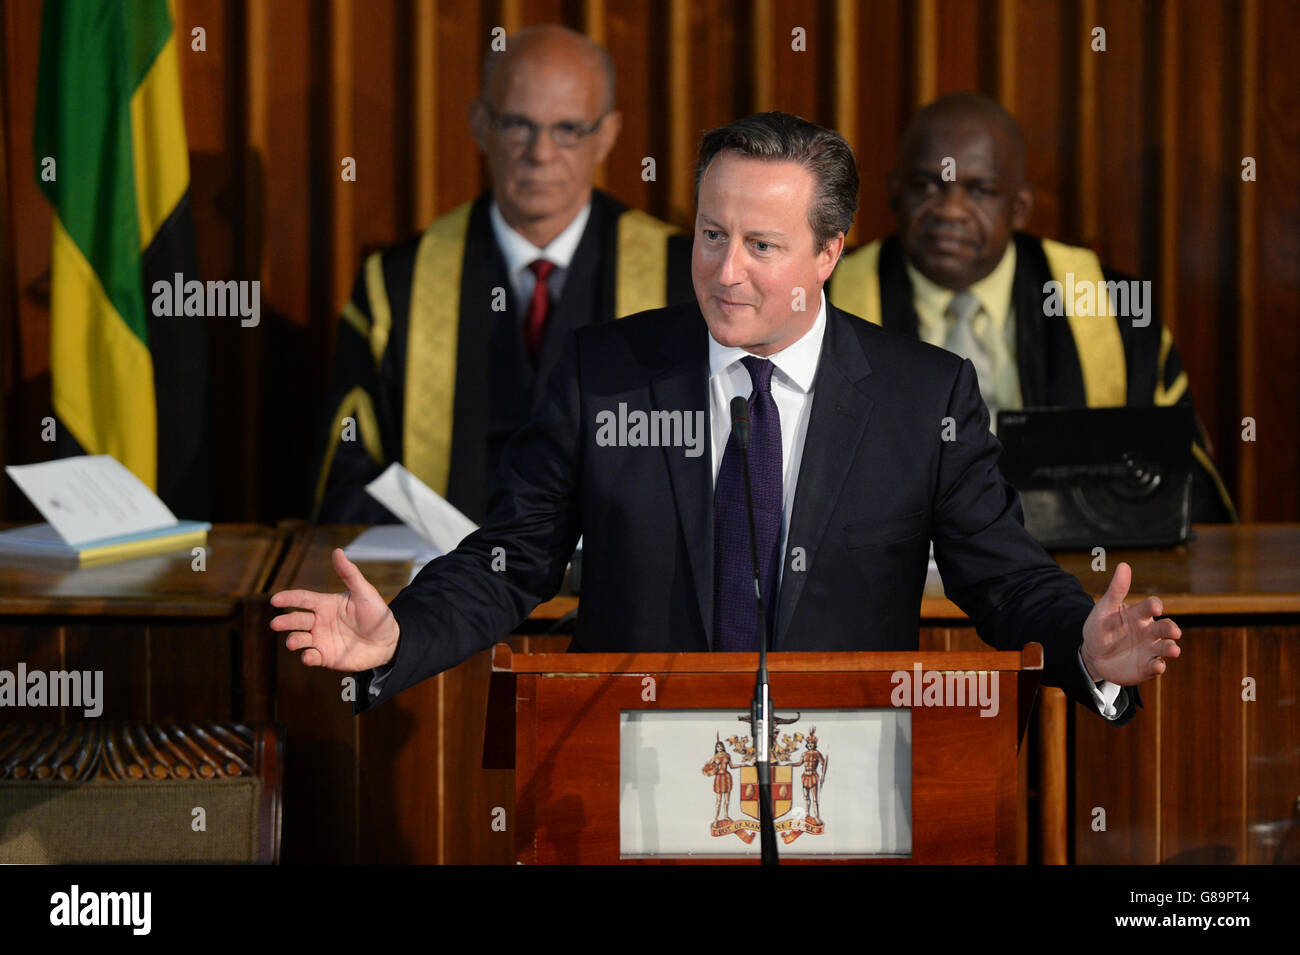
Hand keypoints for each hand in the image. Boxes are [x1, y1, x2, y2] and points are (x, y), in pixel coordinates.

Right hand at [269, 548, 399, 670]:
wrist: (388, 641)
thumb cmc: (377, 614)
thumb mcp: (364, 592)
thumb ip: (349, 574)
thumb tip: (337, 551)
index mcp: (325, 604)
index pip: (302, 599)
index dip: (288, 598)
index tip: (274, 599)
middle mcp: (319, 621)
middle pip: (296, 620)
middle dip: (284, 621)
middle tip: (275, 624)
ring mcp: (321, 639)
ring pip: (299, 639)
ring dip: (293, 640)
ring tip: (293, 642)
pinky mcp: (326, 656)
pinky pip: (312, 657)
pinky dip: (307, 657)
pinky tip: (309, 656)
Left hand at [1081, 561, 1181, 685]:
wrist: (1093, 655)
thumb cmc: (1101, 628)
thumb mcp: (1104, 609)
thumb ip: (1116, 590)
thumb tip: (1124, 565)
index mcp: (1139, 614)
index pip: (1151, 606)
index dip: (1154, 606)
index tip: (1155, 608)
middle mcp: (1149, 631)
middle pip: (1166, 627)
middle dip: (1171, 629)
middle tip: (1174, 632)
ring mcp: (1150, 649)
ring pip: (1166, 647)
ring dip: (1171, 648)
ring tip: (1174, 650)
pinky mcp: (1147, 666)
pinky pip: (1157, 666)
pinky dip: (1159, 666)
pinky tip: (1158, 666)